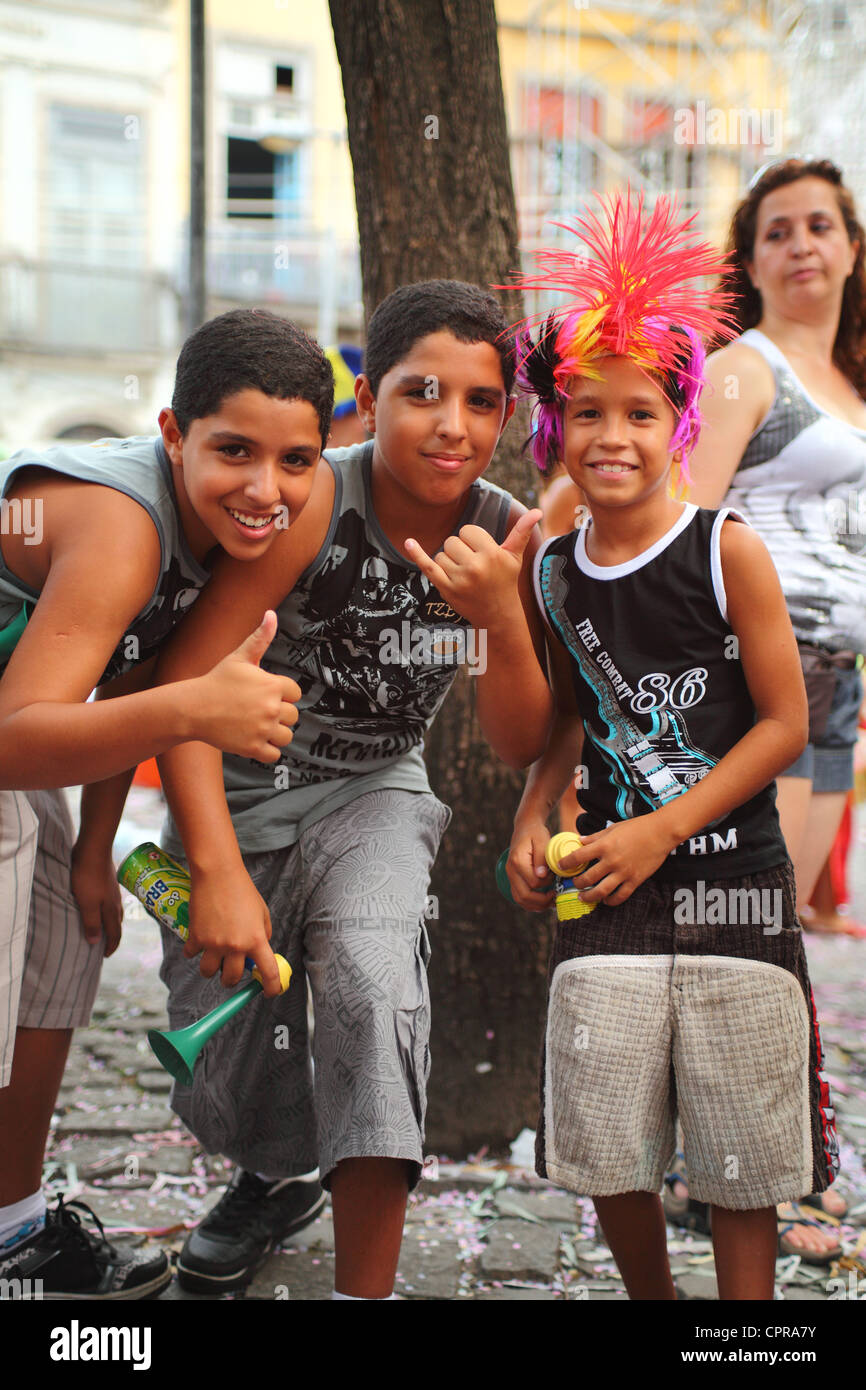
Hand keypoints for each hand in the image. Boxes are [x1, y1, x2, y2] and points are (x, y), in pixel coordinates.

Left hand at [70, 840, 123, 955]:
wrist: (94, 849)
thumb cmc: (88, 877)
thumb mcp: (86, 903)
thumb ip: (91, 922)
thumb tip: (96, 942)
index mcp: (111, 910)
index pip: (114, 933)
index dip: (111, 946)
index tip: (105, 956)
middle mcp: (115, 902)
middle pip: (117, 924)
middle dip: (113, 937)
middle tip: (106, 946)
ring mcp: (113, 891)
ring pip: (115, 912)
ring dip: (111, 923)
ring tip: (105, 928)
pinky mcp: (108, 881)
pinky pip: (111, 902)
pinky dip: (108, 910)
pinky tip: (102, 905)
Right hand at [184, 864, 282, 995]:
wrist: (218, 874)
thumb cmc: (243, 890)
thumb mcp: (262, 912)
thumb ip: (263, 933)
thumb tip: (259, 950)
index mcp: (256, 940)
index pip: (268, 972)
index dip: (272, 987)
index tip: (271, 992)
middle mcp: (235, 946)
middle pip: (231, 978)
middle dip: (231, 980)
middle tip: (230, 974)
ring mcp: (214, 943)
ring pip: (208, 972)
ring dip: (211, 970)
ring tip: (213, 961)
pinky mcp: (196, 937)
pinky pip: (191, 955)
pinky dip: (193, 952)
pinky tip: (197, 944)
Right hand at [192, 611, 299, 760]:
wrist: (193, 707)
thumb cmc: (217, 680)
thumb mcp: (239, 656)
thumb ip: (260, 638)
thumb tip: (271, 614)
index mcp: (273, 685)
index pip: (295, 693)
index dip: (281, 693)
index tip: (262, 693)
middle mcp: (271, 708)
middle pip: (293, 716)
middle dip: (278, 714)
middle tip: (256, 710)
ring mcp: (262, 730)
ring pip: (286, 736)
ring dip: (275, 733)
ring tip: (257, 725)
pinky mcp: (253, 748)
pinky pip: (274, 754)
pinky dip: (266, 750)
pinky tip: (253, 739)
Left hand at [404, 510, 541, 629]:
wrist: (497, 614)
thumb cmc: (506, 581)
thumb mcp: (514, 556)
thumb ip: (521, 532)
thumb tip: (538, 510)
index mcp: (491, 554)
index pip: (468, 531)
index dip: (472, 539)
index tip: (481, 552)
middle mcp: (475, 566)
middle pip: (453, 541)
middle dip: (460, 550)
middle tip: (473, 566)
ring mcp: (459, 579)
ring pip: (442, 553)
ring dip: (449, 560)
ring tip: (464, 574)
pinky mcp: (446, 588)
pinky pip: (427, 566)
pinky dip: (416, 554)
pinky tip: (408, 542)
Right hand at [506, 814, 555, 911]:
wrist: (525, 827)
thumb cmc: (536, 833)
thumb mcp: (542, 841)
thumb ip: (542, 859)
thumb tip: (542, 876)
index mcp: (518, 861)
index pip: (534, 883)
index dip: (548, 883)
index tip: (556, 876)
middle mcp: (511, 870)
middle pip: (524, 895)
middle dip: (542, 901)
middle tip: (555, 897)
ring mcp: (510, 875)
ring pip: (520, 899)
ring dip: (535, 905)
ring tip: (550, 903)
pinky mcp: (513, 878)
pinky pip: (519, 896)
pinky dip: (530, 903)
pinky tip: (542, 902)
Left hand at [560, 814, 679, 905]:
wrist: (661, 832)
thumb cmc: (637, 827)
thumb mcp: (613, 828)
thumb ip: (595, 837)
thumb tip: (580, 841)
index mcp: (604, 845)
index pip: (578, 857)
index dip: (566, 863)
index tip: (560, 866)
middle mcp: (612, 860)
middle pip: (587, 878)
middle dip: (577, 883)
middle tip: (575, 884)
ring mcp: (624, 872)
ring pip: (601, 891)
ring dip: (589, 896)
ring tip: (584, 897)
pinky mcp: (635, 880)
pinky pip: (620, 896)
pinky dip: (611, 901)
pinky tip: (605, 900)